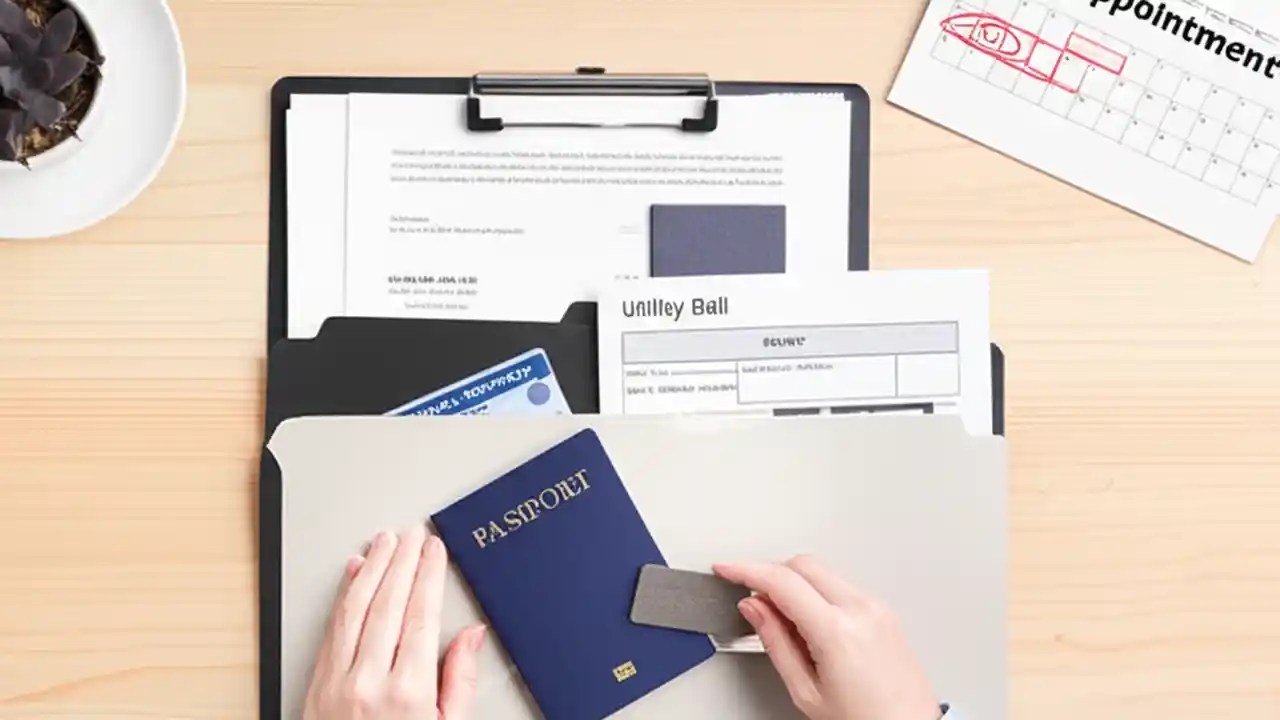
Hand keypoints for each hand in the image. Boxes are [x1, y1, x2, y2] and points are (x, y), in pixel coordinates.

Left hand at [305, 525, 486, 719]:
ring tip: (384, 543)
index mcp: (408, 694)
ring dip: (371, 569)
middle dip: (402, 562)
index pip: (420, 616)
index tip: (434, 551)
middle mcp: (368, 683)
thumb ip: (459, 682)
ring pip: (354, 609)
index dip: (428, 576)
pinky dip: (344, 595)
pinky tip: (353, 574)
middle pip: (387, 604)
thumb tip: (471, 637)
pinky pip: (332, 628)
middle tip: (413, 535)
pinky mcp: (315, 686)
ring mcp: (336, 683)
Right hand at [714, 556, 939, 719]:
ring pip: (823, 571)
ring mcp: (876, 607)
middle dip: (771, 574)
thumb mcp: (806, 690)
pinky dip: (818, 593)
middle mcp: (861, 610)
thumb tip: (754, 608)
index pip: (782, 581)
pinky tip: (810, 621)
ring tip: (786, 622)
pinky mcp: (884, 611)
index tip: (727, 569)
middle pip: (803, 565)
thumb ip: (775, 642)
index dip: (746, 570)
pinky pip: (841, 585)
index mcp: (838, 631)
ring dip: (796, 584)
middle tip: (753, 600)